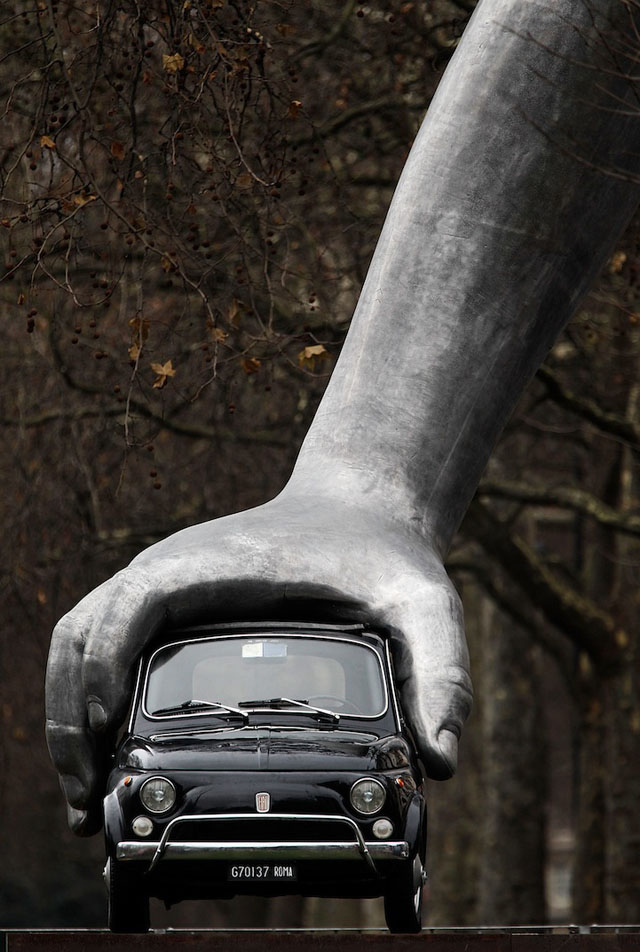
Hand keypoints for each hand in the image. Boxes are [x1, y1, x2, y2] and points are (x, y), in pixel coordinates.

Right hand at [45, 488, 471, 833]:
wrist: (359, 510)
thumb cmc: (380, 553)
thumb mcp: (424, 607)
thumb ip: (441, 673)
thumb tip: (439, 761)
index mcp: (217, 566)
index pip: (132, 605)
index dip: (104, 667)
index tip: (109, 733)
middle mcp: (175, 572)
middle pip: (80, 632)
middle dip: (68, 715)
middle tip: (88, 803)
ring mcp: (166, 587)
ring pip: (77, 639)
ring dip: (64, 712)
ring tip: (84, 799)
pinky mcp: (170, 605)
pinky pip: (102, 643)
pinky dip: (83, 695)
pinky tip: (103, 749)